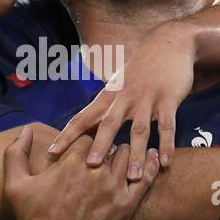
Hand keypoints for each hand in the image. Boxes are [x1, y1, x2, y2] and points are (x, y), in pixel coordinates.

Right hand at [5, 125, 160, 219]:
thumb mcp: (15, 185)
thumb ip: (15, 152)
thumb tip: (24, 129)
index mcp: (72, 160)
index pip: (87, 135)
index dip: (86, 142)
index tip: (84, 150)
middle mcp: (96, 169)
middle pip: (110, 143)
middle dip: (106, 148)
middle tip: (103, 158)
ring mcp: (114, 187)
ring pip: (129, 156)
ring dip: (125, 156)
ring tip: (122, 161)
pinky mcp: (127, 205)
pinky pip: (146, 178)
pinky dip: (150, 166)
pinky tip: (153, 158)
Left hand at [47, 22, 195, 179]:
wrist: (168, 42)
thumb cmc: (139, 69)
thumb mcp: (117, 84)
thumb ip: (104, 107)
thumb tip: (84, 131)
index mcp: (108, 96)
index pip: (83, 117)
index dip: (67, 135)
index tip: (51, 152)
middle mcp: (124, 97)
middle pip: (108, 123)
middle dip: (99, 145)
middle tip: (90, 166)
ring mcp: (146, 98)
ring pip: (139, 129)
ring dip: (136, 153)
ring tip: (132, 177)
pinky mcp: (168, 99)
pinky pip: (167, 125)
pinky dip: (166, 144)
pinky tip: (165, 162)